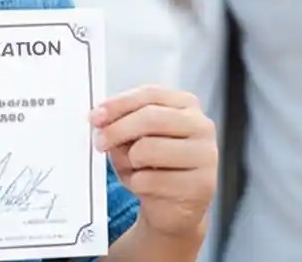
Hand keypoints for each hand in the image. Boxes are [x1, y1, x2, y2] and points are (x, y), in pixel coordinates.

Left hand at [91, 85, 217, 240]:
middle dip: (117, 130)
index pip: (150, 94)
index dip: (119, 103)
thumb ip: (122, 124)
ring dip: (128, 161)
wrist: (174, 209)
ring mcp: (205, 155)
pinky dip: (136, 184)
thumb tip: (100, 119)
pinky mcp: (200, 185)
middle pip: (150, 118)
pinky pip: (149, 180)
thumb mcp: (136, 138)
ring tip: (133, 169)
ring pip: (147, 149)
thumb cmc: (155, 167)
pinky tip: (146, 187)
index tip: (96, 115)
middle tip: (100, 142)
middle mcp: (201, 126)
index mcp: (186, 106)